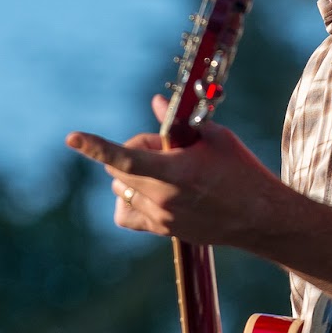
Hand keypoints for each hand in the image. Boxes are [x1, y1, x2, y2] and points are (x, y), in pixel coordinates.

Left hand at [67, 95, 292, 246]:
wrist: (259, 217)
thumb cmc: (241, 170)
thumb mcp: (214, 138)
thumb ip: (179, 123)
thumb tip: (157, 102)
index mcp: (176, 170)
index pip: (124, 156)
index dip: (95, 146)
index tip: (72, 137)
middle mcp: (163, 197)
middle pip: (118, 167)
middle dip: (134, 150)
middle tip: (166, 148)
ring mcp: (160, 216)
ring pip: (120, 188)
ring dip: (133, 174)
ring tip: (166, 171)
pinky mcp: (161, 230)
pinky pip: (124, 213)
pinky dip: (128, 199)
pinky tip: (150, 192)